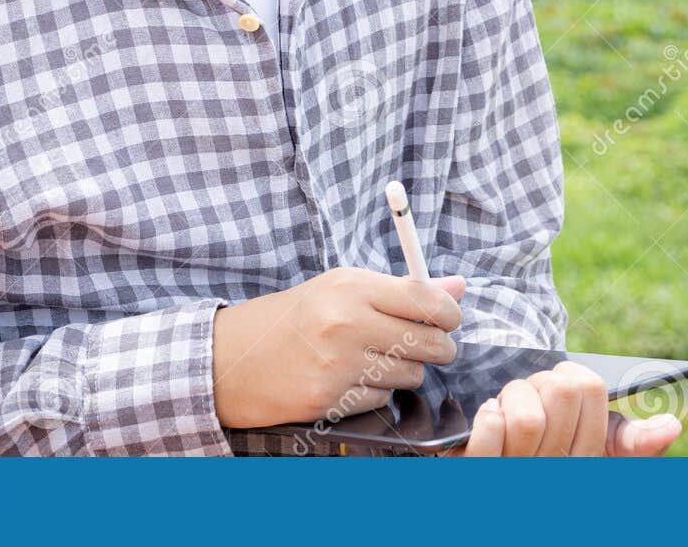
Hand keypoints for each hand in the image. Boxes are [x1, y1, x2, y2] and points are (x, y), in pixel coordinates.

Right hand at [211, 267, 464, 427]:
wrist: (229, 357)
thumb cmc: (293, 318)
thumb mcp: (340, 287)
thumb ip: (401, 289)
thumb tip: (458, 287)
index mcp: (351, 286)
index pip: (426, 299)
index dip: (449, 313)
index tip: (450, 320)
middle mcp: (346, 322)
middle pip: (428, 341)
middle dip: (439, 347)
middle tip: (430, 346)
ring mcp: (337, 363)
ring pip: (410, 376)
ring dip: (406, 373)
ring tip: (379, 360)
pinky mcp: (328, 398)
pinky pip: (381, 401)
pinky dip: (376, 394)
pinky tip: (353, 380)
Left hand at [446, 360, 682, 455]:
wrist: (494, 471)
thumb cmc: (552, 450)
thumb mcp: (598, 449)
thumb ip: (634, 441)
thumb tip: (672, 425)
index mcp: (590, 457)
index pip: (591, 388)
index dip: (572, 373)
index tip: (561, 380)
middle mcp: (559, 468)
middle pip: (562, 391)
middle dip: (541, 381)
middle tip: (532, 397)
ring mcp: (520, 474)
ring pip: (528, 415)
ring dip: (511, 397)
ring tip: (506, 408)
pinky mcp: (483, 472)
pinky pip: (492, 429)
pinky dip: (488, 414)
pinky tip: (489, 417)